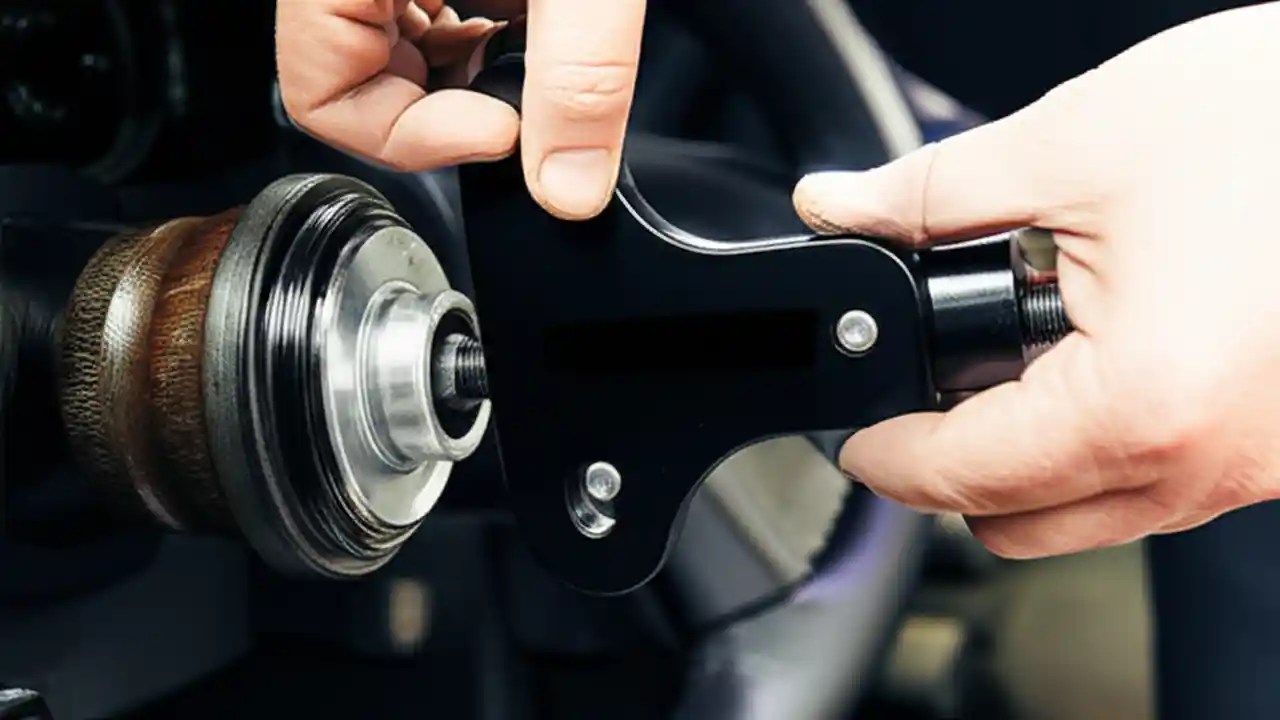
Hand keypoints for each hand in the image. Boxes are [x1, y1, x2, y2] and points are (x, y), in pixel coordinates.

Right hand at [275, 0, 645, 219]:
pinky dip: (501, 37)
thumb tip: (570, 186)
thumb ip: (580, 70)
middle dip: (457, 112)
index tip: (500, 132)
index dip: (413, 137)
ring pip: (411, 51)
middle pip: (365, 82)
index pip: (320, 95)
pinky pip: (448, 11)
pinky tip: (547, 29)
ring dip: (484, 77)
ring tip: (546, 54)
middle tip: (528, 109)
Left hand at [792, 4, 1279, 558]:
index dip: (886, 455)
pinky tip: (1089, 358)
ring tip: (1006, 362)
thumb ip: (934, 192)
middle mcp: (1204, 464)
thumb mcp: (1081, 142)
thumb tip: (841, 205)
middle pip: (1017, 522)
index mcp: (1142, 406)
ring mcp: (1250, 467)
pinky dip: (1099, 443)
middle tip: (920, 391)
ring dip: (1025, 460)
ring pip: (1088, 514)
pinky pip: (1156, 483)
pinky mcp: (1276, 445)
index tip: (856, 432)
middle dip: (949, 468)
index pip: (964, 477)